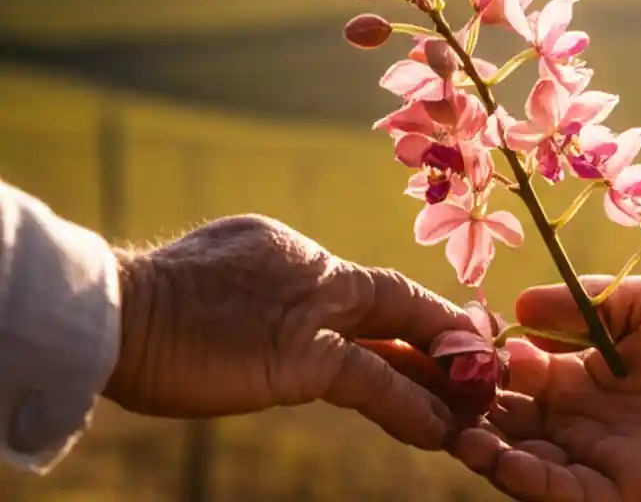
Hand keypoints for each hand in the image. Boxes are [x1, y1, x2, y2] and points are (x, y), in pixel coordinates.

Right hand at [104, 214, 473, 449]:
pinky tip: (442, 431)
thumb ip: (258, 293)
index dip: (408, 311)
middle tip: (487, 363)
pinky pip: (371, 383)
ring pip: (400, 337)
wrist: (108, 311)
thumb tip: (270, 314)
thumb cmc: (145, 304)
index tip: (443, 333)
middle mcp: (312, 270)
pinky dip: (409, 406)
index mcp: (292, 253)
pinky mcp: (299, 355)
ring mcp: (309, 309)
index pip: (365, 287)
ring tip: (482, 405)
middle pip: (399, 301)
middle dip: (446, 333)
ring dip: (443, 373)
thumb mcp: (217, 281)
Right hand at [452, 276, 640, 500]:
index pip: (513, 375)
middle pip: (505, 422)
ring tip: (456, 431)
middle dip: (468, 410)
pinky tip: (502, 458)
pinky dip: (526, 479)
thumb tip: (516, 307)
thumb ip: (580, 305)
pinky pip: (560, 492)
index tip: (448, 342)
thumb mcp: (640, 303)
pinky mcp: (615, 490)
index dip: (480, 361)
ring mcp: (593, 458)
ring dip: (484, 449)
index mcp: (579, 378)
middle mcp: (577, 422)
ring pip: (520, 462)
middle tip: (431, 394)